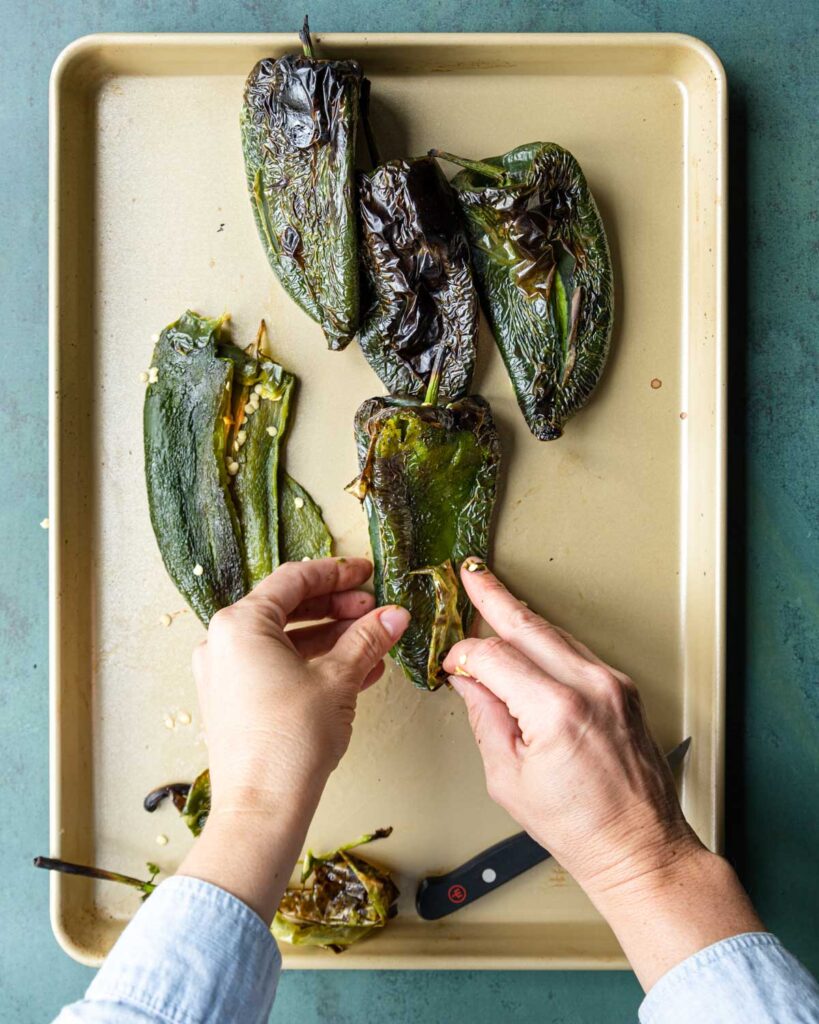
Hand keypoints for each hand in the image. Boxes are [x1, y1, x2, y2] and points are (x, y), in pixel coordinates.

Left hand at [179, 557, 408, 921]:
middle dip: (337, 607)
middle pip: (288, 608)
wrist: (262, 809)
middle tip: (374, 608)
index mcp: (240, 624)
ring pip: (286, 640)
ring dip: (332, 638)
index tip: (367, 573)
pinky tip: (356, 671)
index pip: (294, 580)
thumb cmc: (292, 740)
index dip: (337, 574)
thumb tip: (394, 615)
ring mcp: (225, 673)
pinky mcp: (234, 700)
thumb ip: (367, 639)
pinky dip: (314, 664)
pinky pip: (278, 668)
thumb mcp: (338, 679)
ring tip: (374, 641)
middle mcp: (224, 642)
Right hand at [443, 558, 761, 988]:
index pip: (495, 657)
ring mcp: (613, 684)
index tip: (450, 665)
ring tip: (492, 597)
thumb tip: (468, 680)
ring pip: (554, 633)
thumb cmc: (580, 827)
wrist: (640, 846)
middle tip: (470, 575)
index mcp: (557, 711)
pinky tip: (528, 638)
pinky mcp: (623, 688)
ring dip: (520, 617)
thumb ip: (486, 717)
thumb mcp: (509, 778)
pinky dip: (547, 641)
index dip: (464, 655)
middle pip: (529, 626)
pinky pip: (576, 651)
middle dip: (494, 598)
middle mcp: (590, 687)